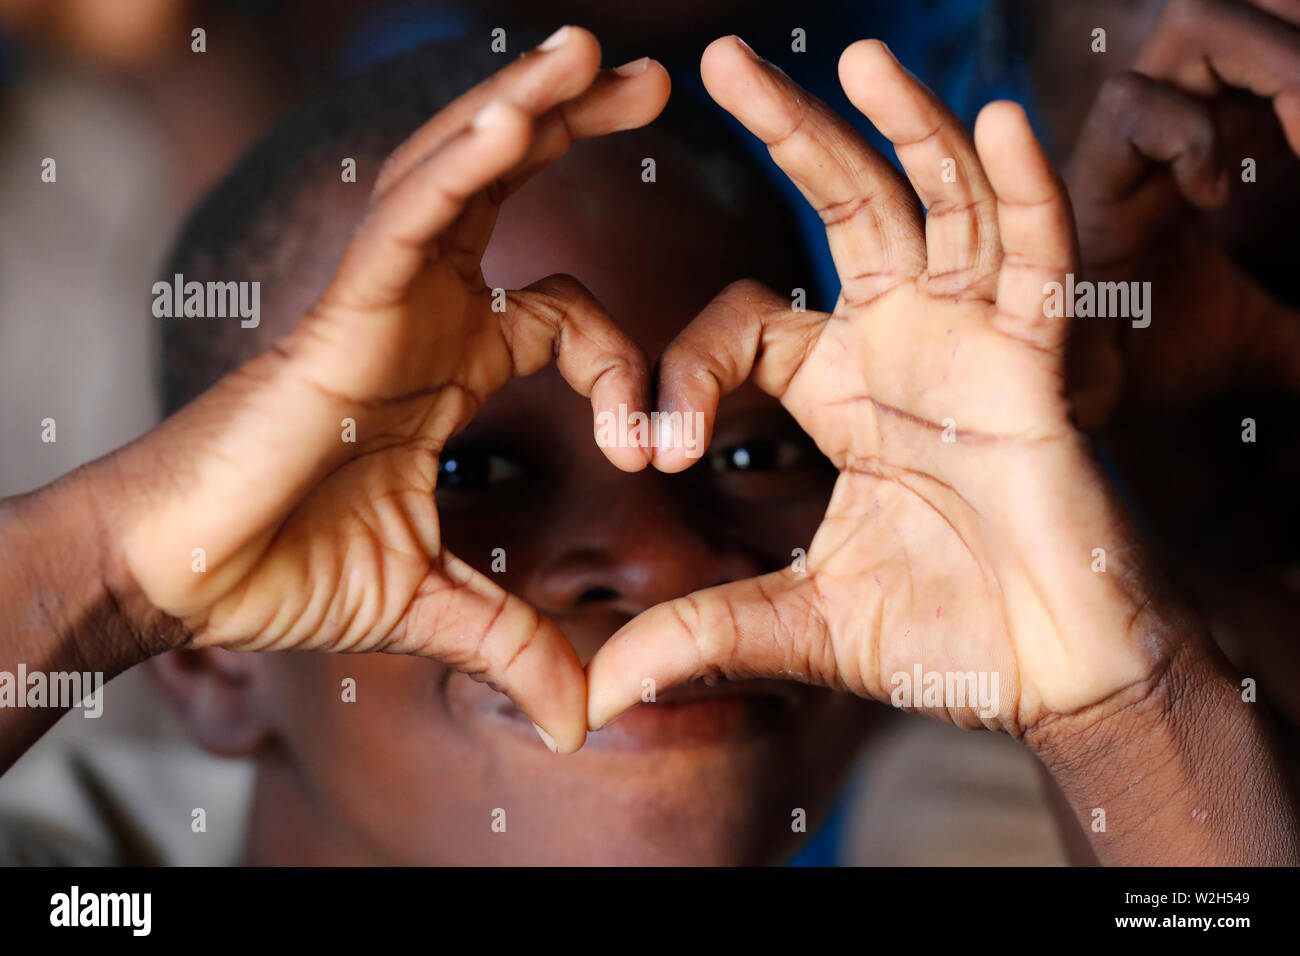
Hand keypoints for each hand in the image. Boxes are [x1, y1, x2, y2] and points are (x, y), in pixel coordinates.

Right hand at [105, 27, 668, 753]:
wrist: (185, 577)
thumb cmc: (289, 571)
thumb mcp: (435, 602)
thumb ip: (514, 640)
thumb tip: (581, 719)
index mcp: (447, 365)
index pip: (559, 316)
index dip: (621, 361)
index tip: (648, 443)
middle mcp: (418, 314)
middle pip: (504, 193)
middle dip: (573, 131)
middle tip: (650, 83)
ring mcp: (379, 303)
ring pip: (458, 176)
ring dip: (527, 108)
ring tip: (595, 53)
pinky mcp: (342, 312)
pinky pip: (409, 218)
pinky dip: (462, 162)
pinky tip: (517, 111)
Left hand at [586, 36, 1186, 738]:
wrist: (1049, 680)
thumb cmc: (939, 638)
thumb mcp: (797, 625)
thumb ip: (700, 636)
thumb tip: (598, 688)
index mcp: (841, 390)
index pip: (746, 321)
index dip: (685, 364)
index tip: (654, 446)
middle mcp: (905, 347)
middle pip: (845, 209)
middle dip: (791, 132)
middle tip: (718, 60)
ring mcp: (977, 348)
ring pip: (941, 208)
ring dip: (905, 128)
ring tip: (860, 50)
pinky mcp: (1042, 374)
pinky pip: (1040, 265)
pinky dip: (1026, 196)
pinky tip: (999, 124)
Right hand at [1066, 0, 1299, 428]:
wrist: (1092, 413)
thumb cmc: (1158, 365)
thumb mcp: (1259, 333)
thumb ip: (1297, 328)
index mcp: (1211, 138)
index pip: (1269, 38)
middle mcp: (1167, 123)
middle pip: (1232, 8)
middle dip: (1295, 43)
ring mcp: (1123, 143)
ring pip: (1194, 20)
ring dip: (1272, 65)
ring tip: (1298, 137)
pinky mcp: (1079, 182)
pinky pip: (1131, 106)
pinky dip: (1191, 138)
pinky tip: (1211, 199)